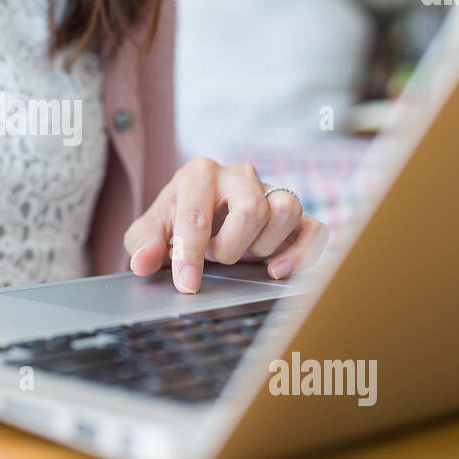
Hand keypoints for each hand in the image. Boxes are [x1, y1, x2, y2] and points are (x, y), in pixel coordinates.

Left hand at [123, 157, 327, 293]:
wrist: (199, 218)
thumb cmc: (174, 222)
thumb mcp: (150, 231)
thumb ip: (143, 244)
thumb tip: (143, 262)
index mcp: (199, 174)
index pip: (198, 214)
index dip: (191, 254)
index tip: (187, 284)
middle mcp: (239, 175)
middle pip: (251, 210)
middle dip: (230, 247)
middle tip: (216, 257)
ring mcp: (270, 191)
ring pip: (286, 211)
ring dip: (262, 246)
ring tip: (243, 255)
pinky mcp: (294, 213)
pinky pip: (315, 229)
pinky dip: (302, 253)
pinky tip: (278, 270)